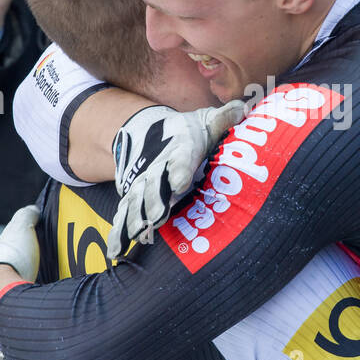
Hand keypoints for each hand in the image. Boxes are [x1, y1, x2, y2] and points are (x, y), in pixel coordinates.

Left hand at [0, 205, 39, 344]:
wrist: (0, 295)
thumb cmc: (10, 262)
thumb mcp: (20, 229)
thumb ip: (27, 217)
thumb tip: (33, 209)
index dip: (5, 265)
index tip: (19, 267)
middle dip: (3, 295)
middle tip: (23, 295)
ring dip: (4, 319)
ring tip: (25, 320)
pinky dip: (4, 341)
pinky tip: (17, 341)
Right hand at [107, 101, 247, 258]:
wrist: (145, 131)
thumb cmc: (185, 132)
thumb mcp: (204, 121)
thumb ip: (223, 118)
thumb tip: (243, 108)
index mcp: (178, 150)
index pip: (179, 160)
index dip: (179, 169)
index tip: (181, 182)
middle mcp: (156, 168)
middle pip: (153, 186)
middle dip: (153, 202)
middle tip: (156, 219)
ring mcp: (140, 184)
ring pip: (135, 203)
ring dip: (134, 220)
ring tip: (136, 236)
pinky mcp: (130, 196)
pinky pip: (122, 215)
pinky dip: (118, 233)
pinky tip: (116, 251)